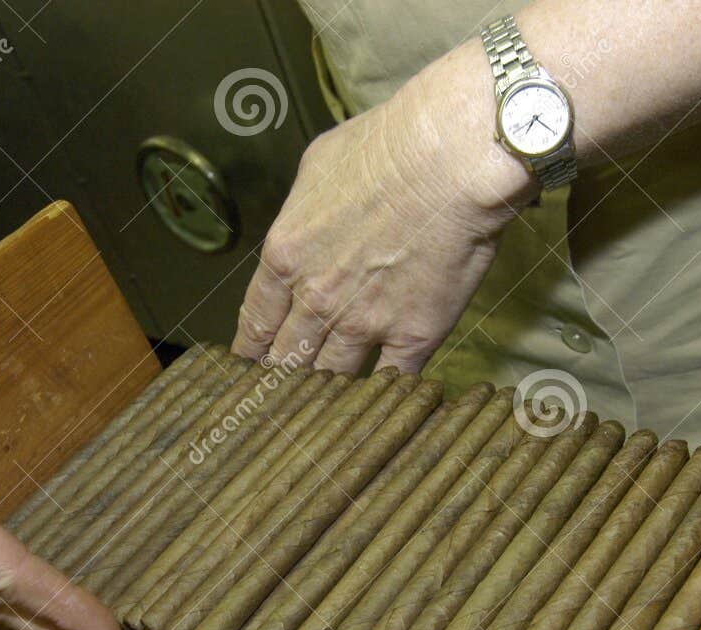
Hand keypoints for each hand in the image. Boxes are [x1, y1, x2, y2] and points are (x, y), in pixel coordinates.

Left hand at [232, 53, 534, 373]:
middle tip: (280, 398)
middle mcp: (316, 298)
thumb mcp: (318, 166)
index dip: (250, 350)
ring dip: (326, 394)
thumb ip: (302, 209)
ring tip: (324, 413)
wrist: (450, 160)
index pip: (255, 321)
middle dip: (280, 379)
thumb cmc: (387, 145)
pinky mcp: (413, 336)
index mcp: (285, 256)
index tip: (250, 365)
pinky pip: (391, 382)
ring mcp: (363, 322)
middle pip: (286, 358)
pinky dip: (384, 394)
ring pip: (331, 379)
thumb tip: (306, 224)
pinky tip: (381, 402)